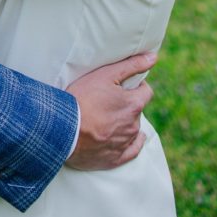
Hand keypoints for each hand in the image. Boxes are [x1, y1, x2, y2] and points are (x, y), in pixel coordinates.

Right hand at [65, 52, 155, 169]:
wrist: (63, 129)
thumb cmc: (82, 98)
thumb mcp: (105, 74)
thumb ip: (132, 65)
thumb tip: (154, 57)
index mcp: (134, 104)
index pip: (146, 91)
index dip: (136, 85)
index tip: (123, 84)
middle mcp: (133, 125)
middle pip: (136, 110)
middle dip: (127, 104)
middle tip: (108, 99)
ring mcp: (124, 143)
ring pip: (132, 129)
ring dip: (124, 122)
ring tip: (105, 116)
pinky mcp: (115, 159)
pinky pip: (131, 151)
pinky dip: (129, 143)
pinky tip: (126, 139)